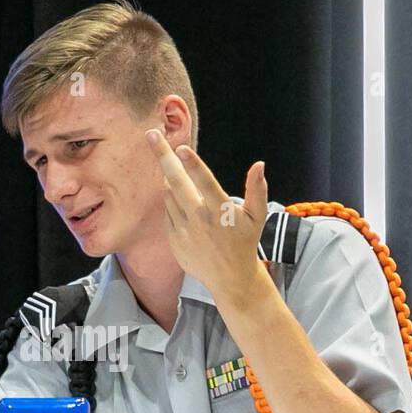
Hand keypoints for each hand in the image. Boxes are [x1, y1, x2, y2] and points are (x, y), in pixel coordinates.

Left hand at [146, 129, 268, 305]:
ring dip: (169, 178)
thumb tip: (259, 164)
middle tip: (152, 134)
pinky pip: (167, 212)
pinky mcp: (173, 238)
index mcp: (220, 211)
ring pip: (168, 194)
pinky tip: (180, 199)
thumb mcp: (257, 216)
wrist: (229, 278)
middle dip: (163, 156)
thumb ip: (257, 189)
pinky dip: (171, 200)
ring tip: (174, 169)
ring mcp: (183, 229)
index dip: (193, 164)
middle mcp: (199, 219)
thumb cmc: (244, 241)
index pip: (205, 182)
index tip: (182, 147)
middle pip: (176, 182)